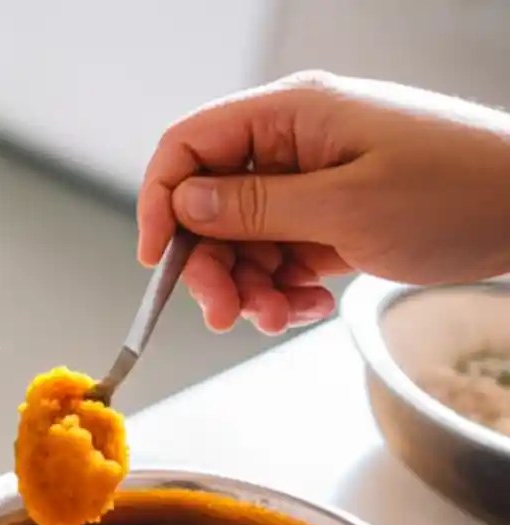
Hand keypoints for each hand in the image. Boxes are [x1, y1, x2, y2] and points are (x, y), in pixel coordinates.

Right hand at [137, 71, 509, 334]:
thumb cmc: (456, 192)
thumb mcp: (346, 207)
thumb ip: (256, 207)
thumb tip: (183, 204)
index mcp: (290, 115)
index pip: (190, 145)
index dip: (161, 200)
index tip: (159, 260)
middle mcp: (293, 143)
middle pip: (211, 202)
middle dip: (212, 263)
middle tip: (225, 313)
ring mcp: (314, 181)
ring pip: (244, 238)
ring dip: (250, 285)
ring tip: (279, 317)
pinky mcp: (334, 216)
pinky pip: (282, 254)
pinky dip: (286, 287)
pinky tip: (310, 306)